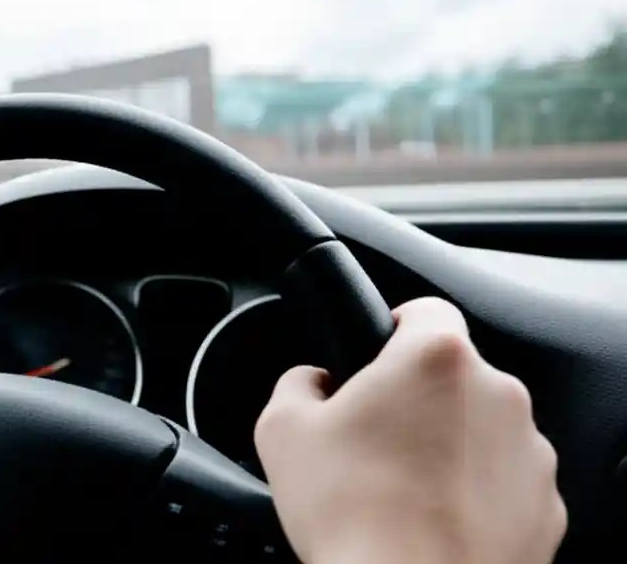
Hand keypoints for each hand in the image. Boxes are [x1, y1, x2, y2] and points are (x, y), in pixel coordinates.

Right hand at [255, 297, 564, 563]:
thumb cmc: (354, 516)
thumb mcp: (281, 430)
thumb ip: (297, 383)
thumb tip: (311, 384)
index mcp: (435, 358)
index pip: (422, 310)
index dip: (390, 331)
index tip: (371, 360)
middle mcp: (497, 394)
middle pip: (451, 374)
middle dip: (413, 398)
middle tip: (369, 439)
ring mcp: (528, 452)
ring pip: (479, 427)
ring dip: (445, 444)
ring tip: (396, 488)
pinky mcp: (544, 504)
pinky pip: (502, 479)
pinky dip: (472, 491)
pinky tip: (428, 517)